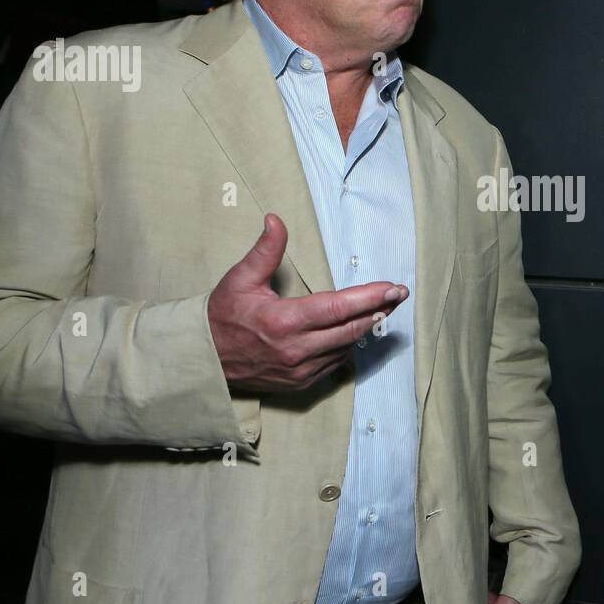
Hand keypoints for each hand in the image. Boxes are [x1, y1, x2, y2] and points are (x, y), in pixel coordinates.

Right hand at [207, 213, 407, 392]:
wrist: (204, 360)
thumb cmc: (222, 316)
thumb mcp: (240, 279)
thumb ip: (265, 250)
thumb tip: (276, 219)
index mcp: (283, 322)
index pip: (338, 308)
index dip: (369, 298)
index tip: (393, 288)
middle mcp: (296, 350)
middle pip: (351, 329)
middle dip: (379, 310)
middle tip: (398, 295)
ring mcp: (300, 370)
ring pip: (346, 347)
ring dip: (366, 328)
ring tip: (383, 309)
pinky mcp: (300, 383)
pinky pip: (335, 363)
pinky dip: (347, 345)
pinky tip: (355, 330)